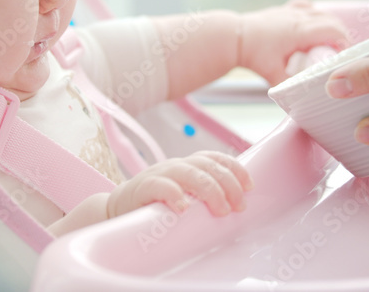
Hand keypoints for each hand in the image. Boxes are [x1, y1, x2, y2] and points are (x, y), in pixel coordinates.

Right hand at [106, 150, 252, 218]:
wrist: (118, 209)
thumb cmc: (157, 205)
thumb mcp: (184, 196)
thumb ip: (204, 197)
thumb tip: (235, 209)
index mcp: (188, 166)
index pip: (215, 159)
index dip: (235, 169)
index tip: (250, 186)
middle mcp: (177, 165)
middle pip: (207, 165)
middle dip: (228, 184)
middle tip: (238, 206)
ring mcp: (160, 174)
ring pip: (189, 173)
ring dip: (210, 190)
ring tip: (221, 210)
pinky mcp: (143, 187)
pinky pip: (161, 186)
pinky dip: (175, 194)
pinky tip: (184, 208)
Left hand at [239, 0, 349, 84]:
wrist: (233, 37)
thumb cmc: (253, 54)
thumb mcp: (273, 75)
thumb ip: (290, 87)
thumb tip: (303, 101)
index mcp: (299, 31)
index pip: (334, 31)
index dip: (345, 43)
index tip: (347, 56)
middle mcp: (298, 17)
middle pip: (331, 20)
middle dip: (341, 35)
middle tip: (342, 53)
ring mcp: (291, 11)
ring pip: (320, 12)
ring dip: (329, 25)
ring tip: (330, 43)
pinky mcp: (284, 10)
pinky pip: (307, 7)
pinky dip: (314, 15)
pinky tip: (313, 26)